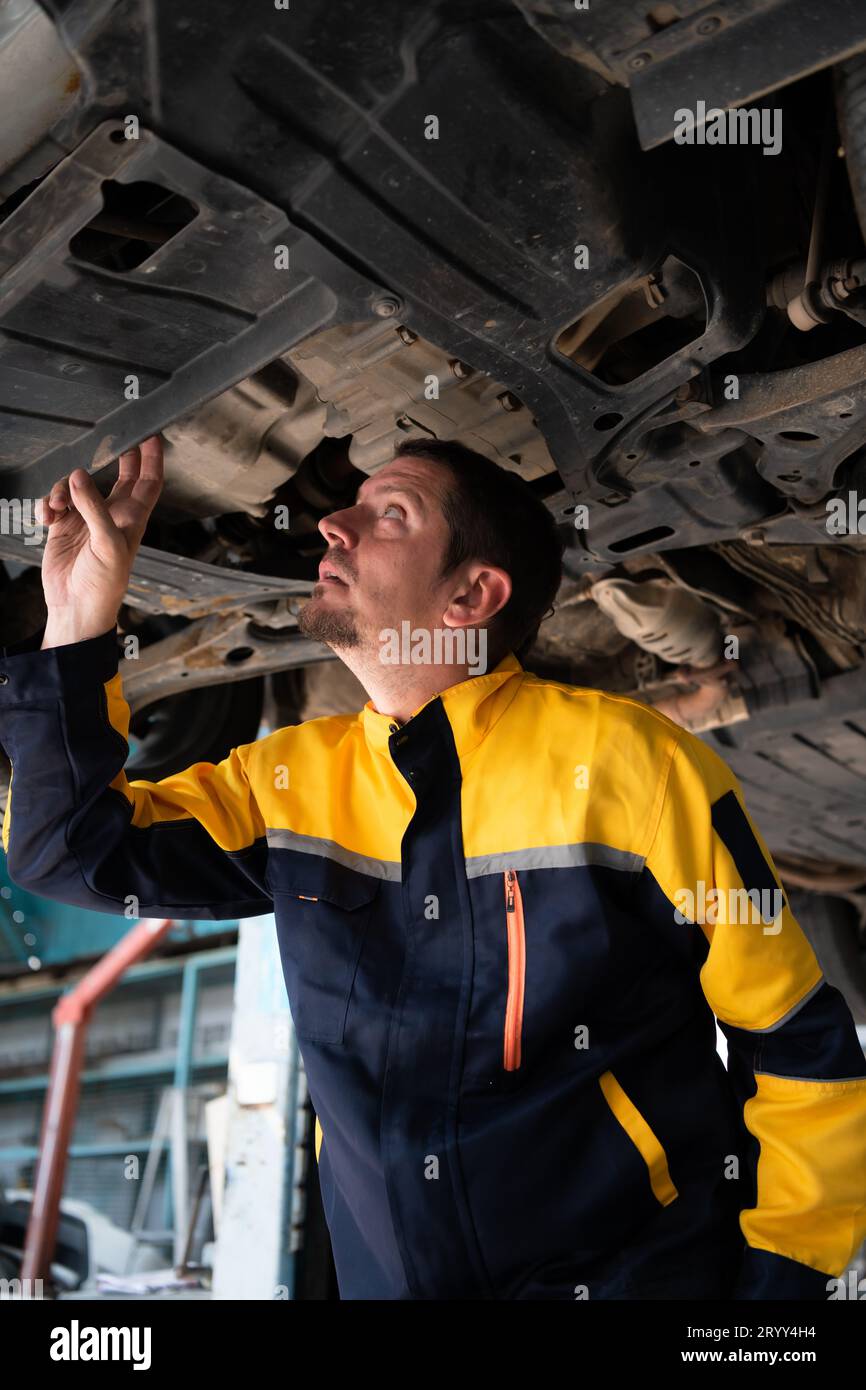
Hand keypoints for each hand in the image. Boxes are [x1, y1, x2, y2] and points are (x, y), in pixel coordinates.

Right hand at [37, 436, 163, 647]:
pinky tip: (46, 516)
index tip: (152, 435)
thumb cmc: (104, 583)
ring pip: (77, 486)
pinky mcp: (63, 527)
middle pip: (119, 475)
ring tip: (57, 505)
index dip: (152, 459)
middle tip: (106, 438)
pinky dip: (48, 504)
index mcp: (132, 518)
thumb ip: (94, 507)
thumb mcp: (107, 543)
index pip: (149, 481)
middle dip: (113, 457)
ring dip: (64, 488)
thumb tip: (79, 475)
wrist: (76, 607)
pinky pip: (55, 503)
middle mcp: (112, 515)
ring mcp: (87, 519)